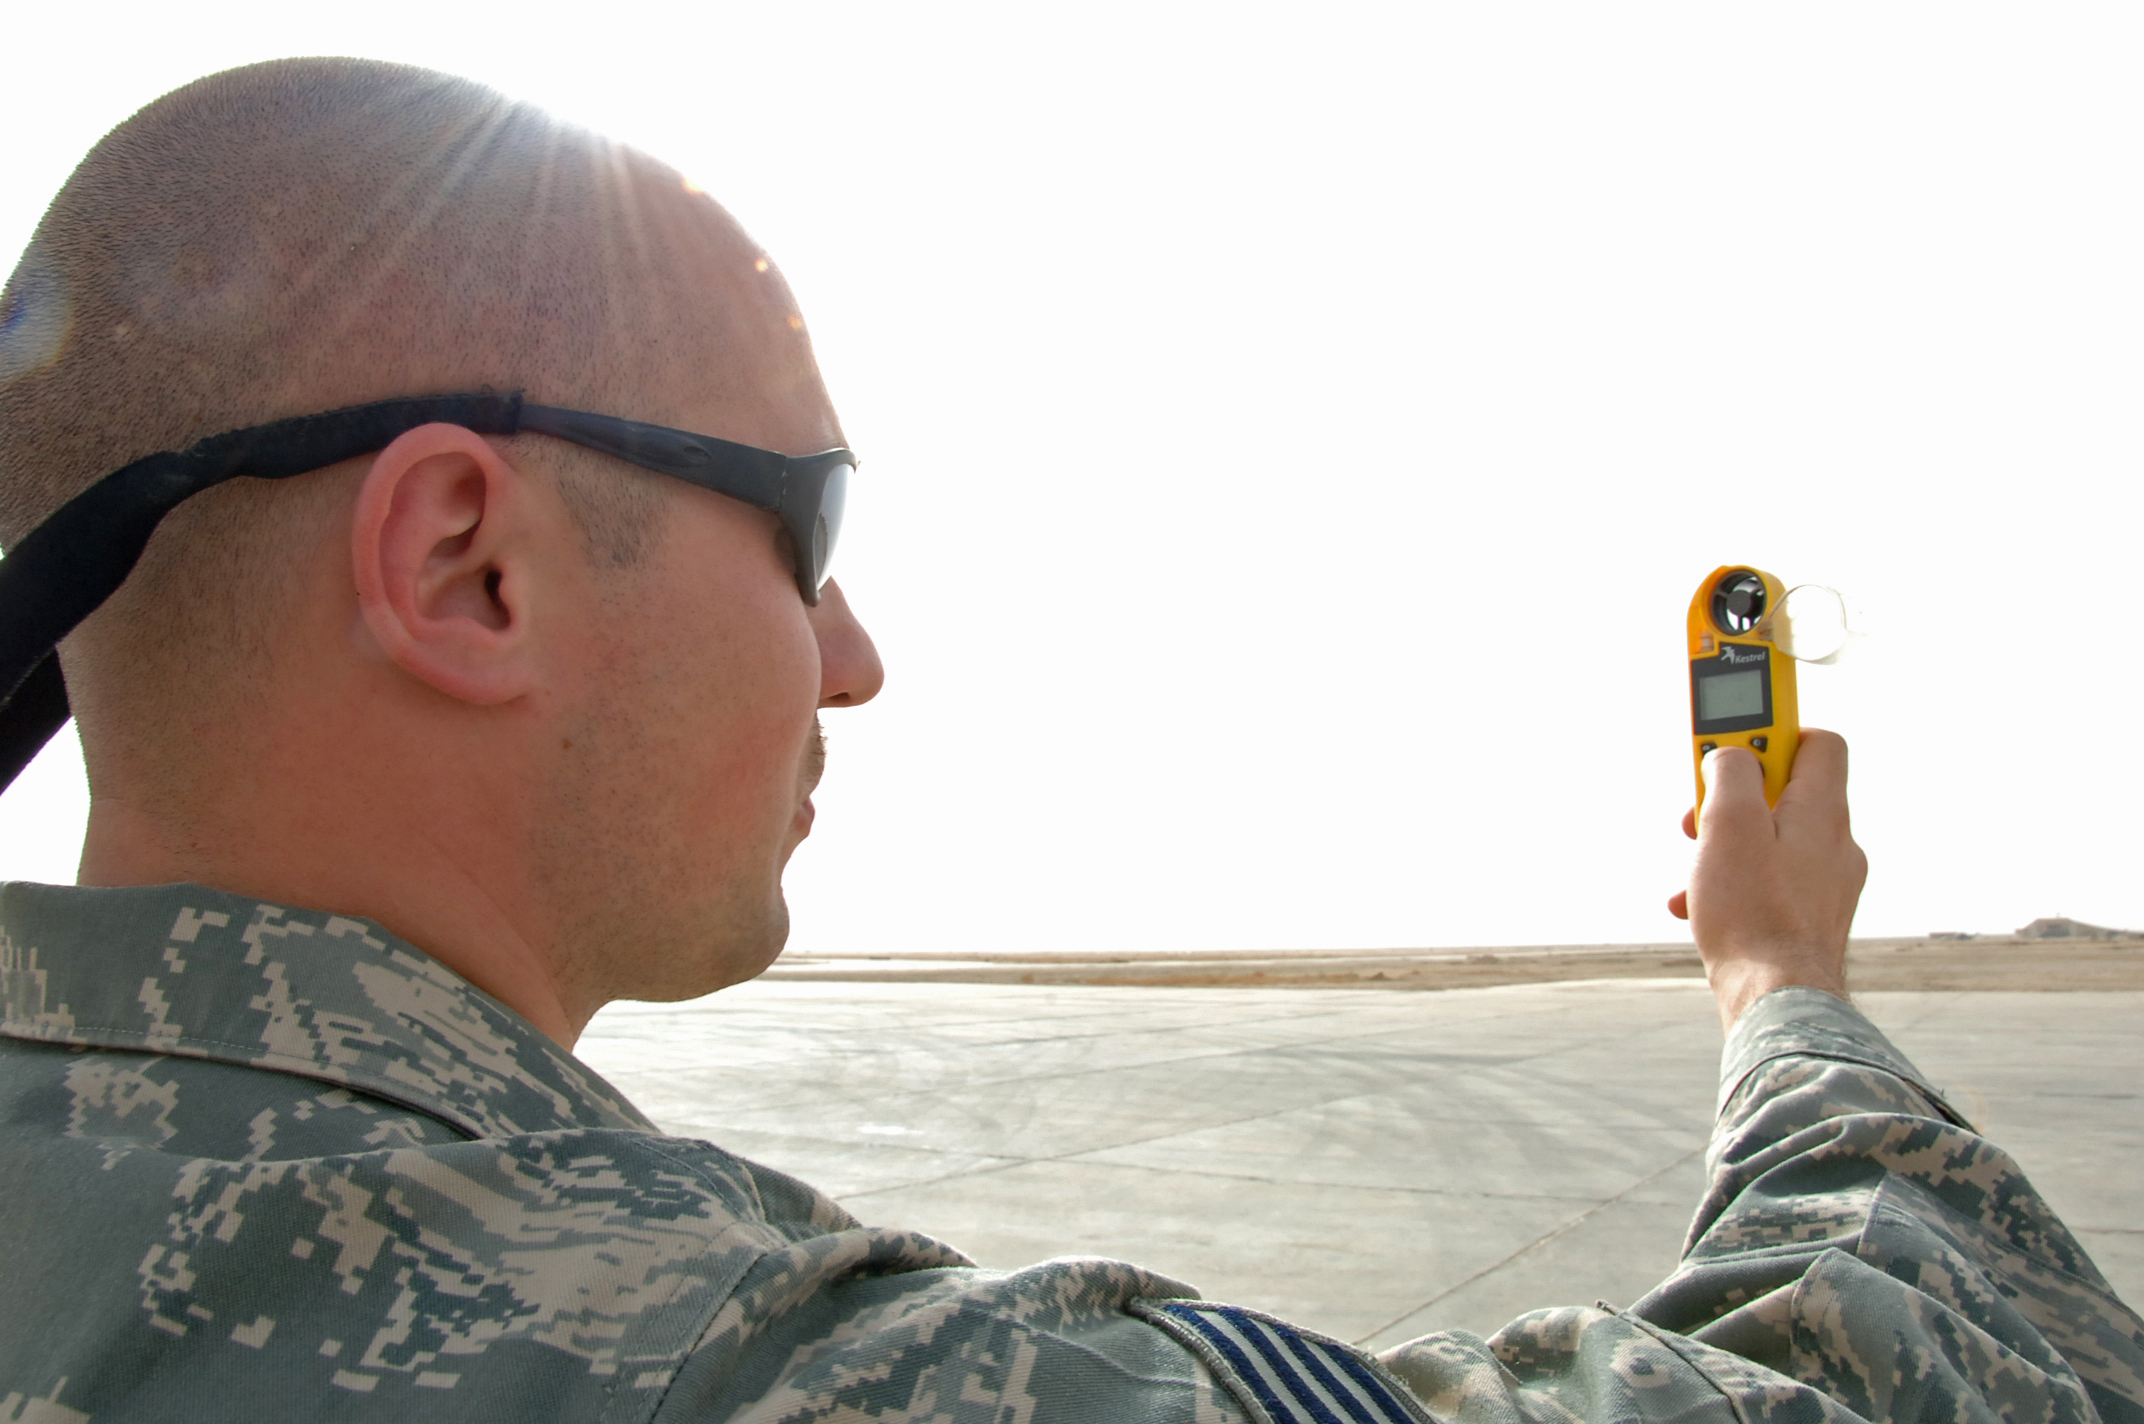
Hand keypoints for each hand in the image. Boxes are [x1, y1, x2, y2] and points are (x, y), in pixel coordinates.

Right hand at [1667, 730, 1866, 1031]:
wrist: (1776, 998)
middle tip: (1700, 810)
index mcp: (1822, 811)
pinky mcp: (1809, 920)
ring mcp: (1826, 885)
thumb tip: (1729, 754)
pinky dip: (1734, 884)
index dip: (1773, 728)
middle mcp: (1835, 844)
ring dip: (1727, 844)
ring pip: (1773, 840)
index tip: (1734, 732)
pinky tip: (1700, 907)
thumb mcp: (1727, 823)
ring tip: (1696, 867)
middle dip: (1734, 795)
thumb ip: (1730, 772)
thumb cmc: (1753, 913)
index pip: (1817, 740)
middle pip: (1786, 792)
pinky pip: (1769, 882)